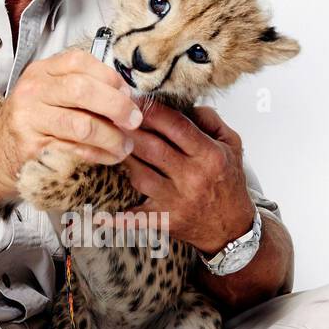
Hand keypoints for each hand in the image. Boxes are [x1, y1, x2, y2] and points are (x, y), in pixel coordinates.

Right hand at [0, 52, 142, 201]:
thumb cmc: (33, 121)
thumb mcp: (50, 93)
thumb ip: (83, 86)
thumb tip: (126, 95)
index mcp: (41, 72)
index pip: (79, 61)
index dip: (110, 77)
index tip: (127, 94)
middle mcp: (33, 92)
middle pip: (83, 91)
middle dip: (116, 106)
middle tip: (134, 120)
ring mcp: (30, 121)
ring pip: (83, 125)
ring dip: (112, 137)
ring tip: (125, 145)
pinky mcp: (33, 149)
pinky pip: (76, 151)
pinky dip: (99, 155)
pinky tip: (109, 156)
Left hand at [121, 103, 256, 253]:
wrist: (232, 228)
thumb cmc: (228, 184)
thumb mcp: (232, 145)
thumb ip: (211, 120)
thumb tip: (185, 103)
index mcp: (209, 155)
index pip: (176, 126)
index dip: (152, 111)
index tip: (135, 100)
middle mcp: (192, 177)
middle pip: (152, 148)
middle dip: (129, 130)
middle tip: (111, 117)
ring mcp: (176, 201)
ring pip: (139, 175)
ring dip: (122, 160)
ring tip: (110, 145)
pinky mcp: (165, 220)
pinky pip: (135, 217)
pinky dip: (116, 217)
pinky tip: (97, 212)